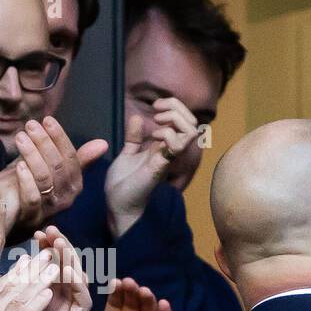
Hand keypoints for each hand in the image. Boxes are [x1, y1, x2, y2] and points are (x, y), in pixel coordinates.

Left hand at [0, 117, 108, 237]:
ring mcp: (49, 208)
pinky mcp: (31, 216)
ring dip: (33, 155)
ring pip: (45, 179)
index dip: (60, 138)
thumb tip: (103, 143)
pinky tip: (18, 165)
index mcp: (74, 184)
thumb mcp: (52, 167)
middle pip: (58, 167)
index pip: (71, 158)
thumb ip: (76, 157)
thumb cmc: (31, 186)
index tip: (48, 120)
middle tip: (31, 125)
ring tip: (21, 137)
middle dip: (45, 143)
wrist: (11, 214)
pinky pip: (32, 198)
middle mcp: (66, 197)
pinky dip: (26, 181)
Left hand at [10, 226, 91, 310]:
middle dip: (58, 250)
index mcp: (39, 300)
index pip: (46, 268)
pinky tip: (68, 272)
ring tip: (61, 243)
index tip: (36, 234)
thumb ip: (13, 296)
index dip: (44, 251)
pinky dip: (77, 286)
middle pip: (63, 271)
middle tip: (50, 231)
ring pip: (75, 283)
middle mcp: (55, 306)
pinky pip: (82, 303)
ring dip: (70, 262)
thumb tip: (12, 269)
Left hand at [105, 98, 199, 238]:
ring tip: (157, 122)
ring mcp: (169, 158)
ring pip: (190, 130)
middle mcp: (171, 151)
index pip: (184, 120)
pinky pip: (177, 145)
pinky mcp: (162, 165)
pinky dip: (167, 134)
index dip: (174, 106)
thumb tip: (137, 118)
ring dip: (174, 118)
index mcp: (164, 146)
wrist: (119, 204)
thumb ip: (134, 137)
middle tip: (156, 111)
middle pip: (192, 122)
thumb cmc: (124, 183)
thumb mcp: (128, 153)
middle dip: (176, 107)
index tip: (155, 108)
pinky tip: (153, 136)